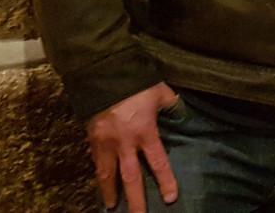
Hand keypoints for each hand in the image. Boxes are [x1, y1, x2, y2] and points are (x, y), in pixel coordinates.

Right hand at [85, 82, 178, 212]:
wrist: (103, 75)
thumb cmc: (136, 83)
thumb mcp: (161, 93)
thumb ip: (172, 106)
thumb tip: (182, 112)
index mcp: (145, 133)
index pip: (158, 163)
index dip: (165, 182)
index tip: (171, 198)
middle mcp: (125, 143)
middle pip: (131, 178)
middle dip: (135, 200)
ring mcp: (106, 143)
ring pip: (107, 175)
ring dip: (110, 192)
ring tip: (112, 207)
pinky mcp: (92, 139)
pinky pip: (96, 162)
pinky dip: (99, 175)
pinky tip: (100, 183)